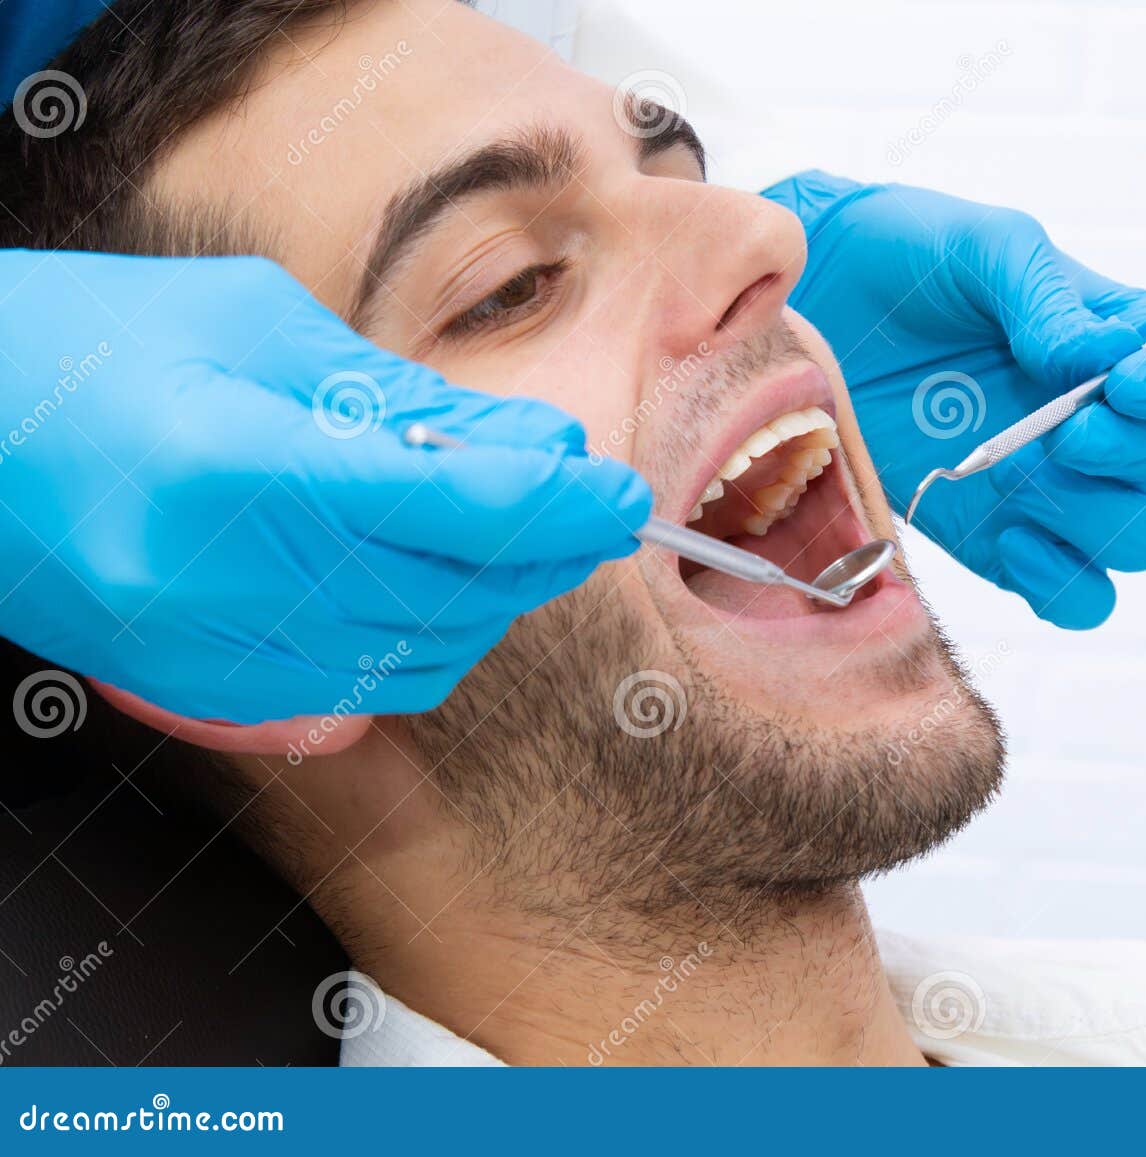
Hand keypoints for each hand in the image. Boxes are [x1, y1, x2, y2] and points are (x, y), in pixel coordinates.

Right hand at [0, 250, 649, 721]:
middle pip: (453, 592)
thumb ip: (396, 398)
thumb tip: (529, 453)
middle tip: (589, 505)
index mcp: (233, 468)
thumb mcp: (249, 323)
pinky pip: (361, 694)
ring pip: (421, 656)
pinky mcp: (202, 691)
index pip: (453, 508)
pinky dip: (422, 641)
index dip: (558, 505)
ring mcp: (207, 655)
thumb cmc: (87, 348)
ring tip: (509, 532)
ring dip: (491, 598)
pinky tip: (429, 584)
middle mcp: (221, 585)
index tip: (617, 491)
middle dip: (544, 550)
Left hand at [764, 172, 1145, 627]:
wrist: (815, 307)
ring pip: (1131, 541)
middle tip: (1063, 432)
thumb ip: (1044, 297)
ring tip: (1025, 482)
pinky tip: (1013, 540)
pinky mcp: (995, 538)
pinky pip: (1070, 594)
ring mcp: (1047, 484)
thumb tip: (1101, 355)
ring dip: (1097, 523)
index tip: (1128, 382)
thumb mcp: (980, 249)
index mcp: (1112, 340)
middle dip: (1125, 456)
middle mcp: (1093, 419)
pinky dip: (1062, 584)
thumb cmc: (905, 259)